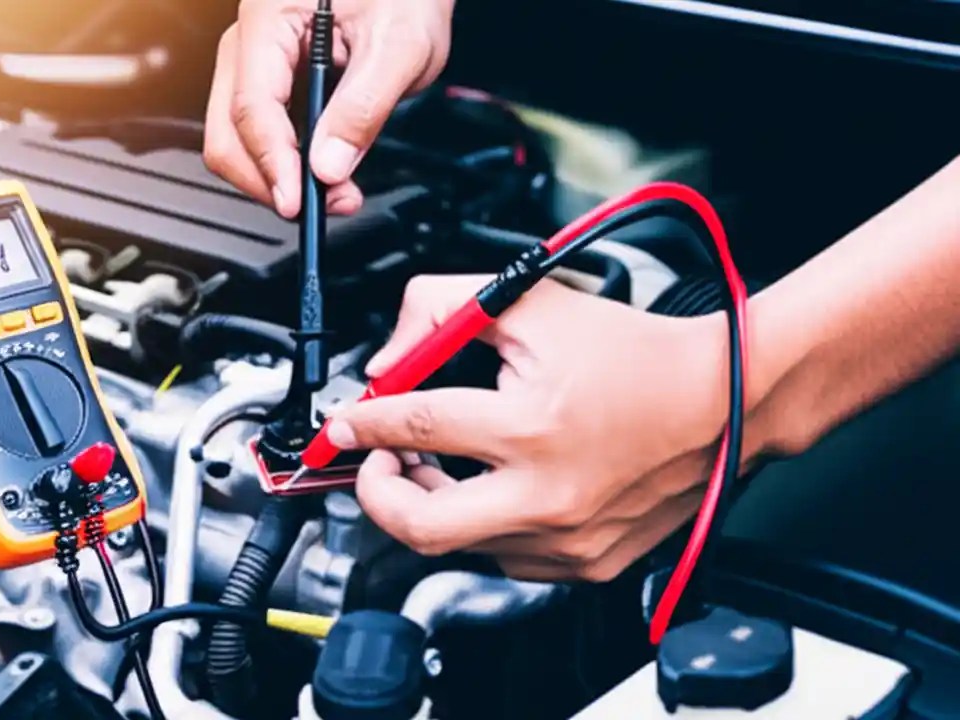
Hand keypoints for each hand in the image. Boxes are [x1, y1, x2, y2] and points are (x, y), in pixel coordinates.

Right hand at [204, 0, 453, 217]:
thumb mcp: (402, 44)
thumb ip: (364, 108)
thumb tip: (328, 167)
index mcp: (269, 15)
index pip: (253, 107)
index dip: (274, 163)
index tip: (298, 202)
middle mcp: (248, 37)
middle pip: (227, 130)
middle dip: (270, 179)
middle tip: (322, 206)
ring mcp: (253, 59)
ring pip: (236, 136)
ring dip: (277, 175)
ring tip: (334, 191)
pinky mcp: (269, 76)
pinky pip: (258, 129)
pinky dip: (285, 159)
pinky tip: (322, 169)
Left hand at [325, 275, 751, 581]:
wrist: (724, 401)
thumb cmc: (637, 355)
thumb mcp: (534, 306)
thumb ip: (446, 310)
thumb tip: (393, 356)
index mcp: (531, 426)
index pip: (413, 425)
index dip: (362, 422)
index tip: (343, 424)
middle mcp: (547, 494)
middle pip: (419, 525)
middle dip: (376, 492)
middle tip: (373, 464)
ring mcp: (568, 539)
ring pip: (460, 544)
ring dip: (431, 506)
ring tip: (434, 466)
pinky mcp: (587, 563)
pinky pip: (507, 557)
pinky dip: (483, 525)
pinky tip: (492, 488)